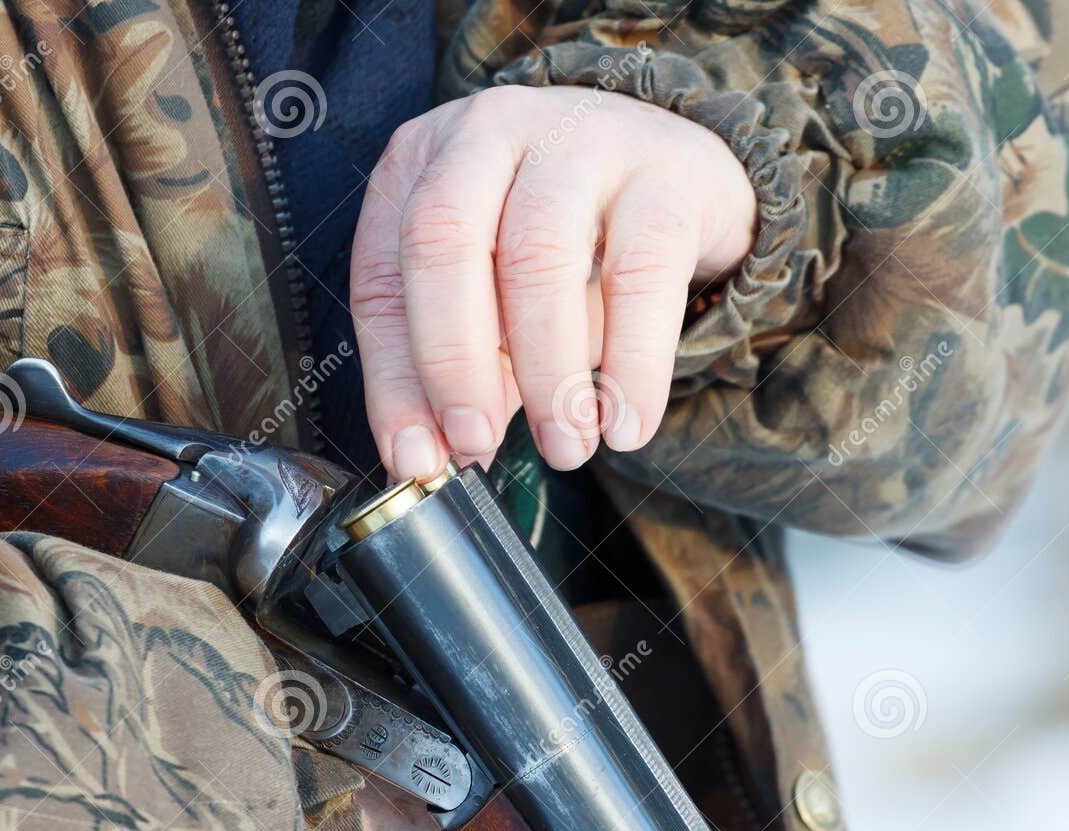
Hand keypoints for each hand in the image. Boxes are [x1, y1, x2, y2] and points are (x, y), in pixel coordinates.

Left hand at [351, 85, 755, 477]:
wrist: (685, 179)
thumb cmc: (567, 249)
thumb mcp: (492, 308)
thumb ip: (454, 377)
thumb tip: (425, 460)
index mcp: (424, 164)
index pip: (383, 277)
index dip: (394, 378)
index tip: (419, 456)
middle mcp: (490, 132)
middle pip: (445, 242)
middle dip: (455, 362)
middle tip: (477, 444)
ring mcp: (580, 140)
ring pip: (540, 256)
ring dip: (548, 374)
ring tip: (567, 447)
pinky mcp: (665, 172)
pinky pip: (642, 274)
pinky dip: (633, 364)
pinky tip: (627, 424)